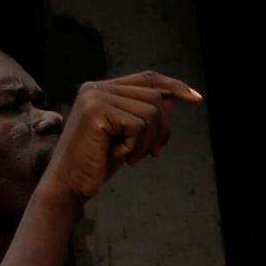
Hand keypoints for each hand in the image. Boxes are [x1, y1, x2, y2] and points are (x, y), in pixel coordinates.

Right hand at [41, 72, 201, 205]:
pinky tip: (119, 156)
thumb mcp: (129, 135)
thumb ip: (146, 113)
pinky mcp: (96, 112)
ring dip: (148, 141)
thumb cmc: (97, 163)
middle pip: (154, 96)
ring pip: (150, 112)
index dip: (174, 86)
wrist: (68, 186)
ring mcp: (94, 97)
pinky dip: (137, 146)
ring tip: (131, 157)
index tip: (197, 98)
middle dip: (162, 128)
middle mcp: (95, 87)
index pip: (147, 79)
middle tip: (154, 153)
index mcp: (100, 88)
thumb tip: (175, 97)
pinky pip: (139, 125)